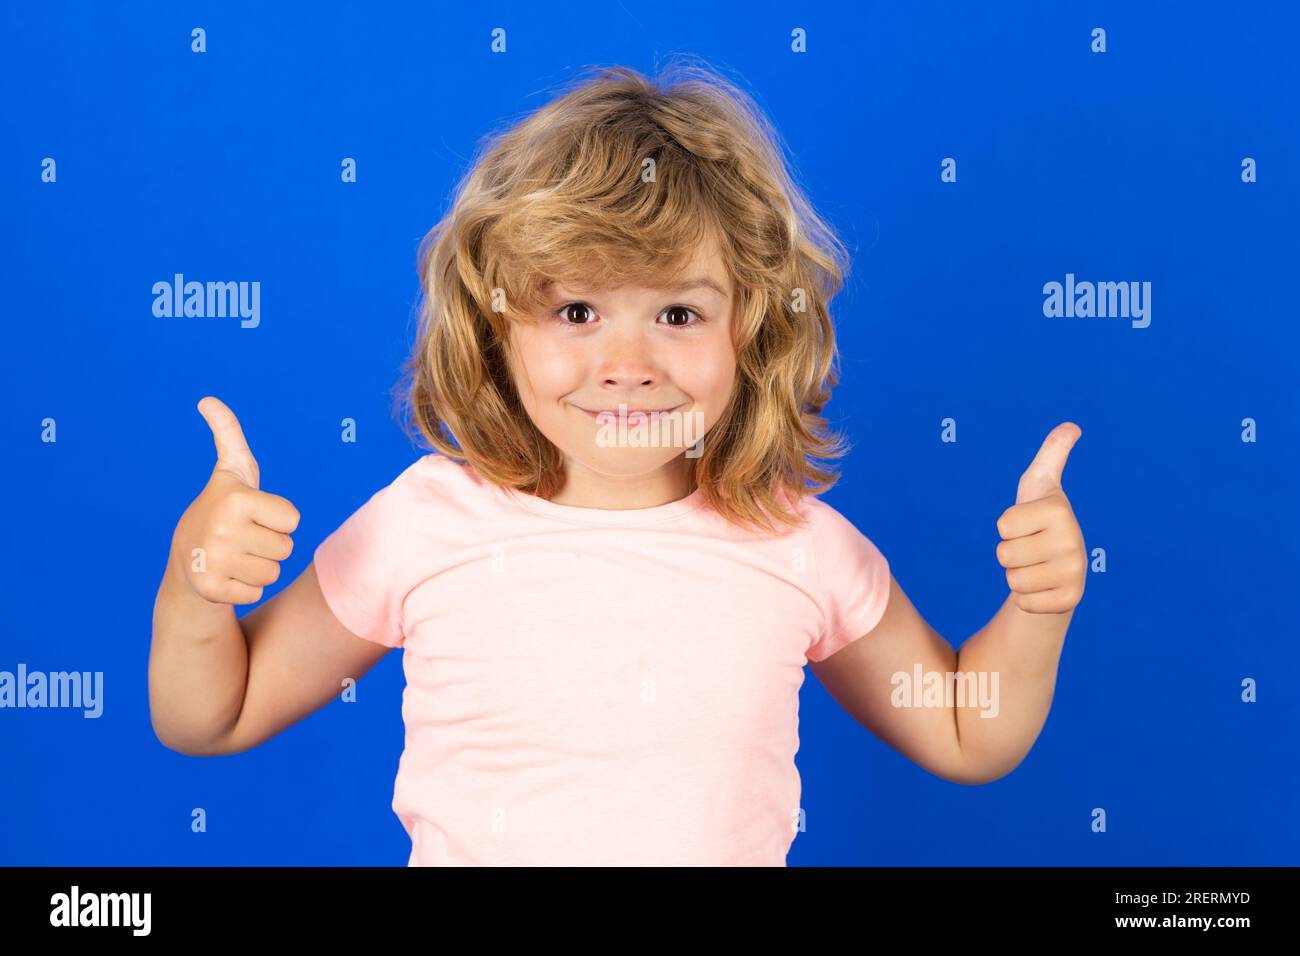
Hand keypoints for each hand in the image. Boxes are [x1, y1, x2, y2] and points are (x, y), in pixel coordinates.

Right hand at [171, 397, 300, 604]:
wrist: (185, 559)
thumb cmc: (221, 510)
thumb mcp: (231, 472)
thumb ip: (228, 435)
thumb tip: (207, 400)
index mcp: (235, 500)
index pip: (293, 519)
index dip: (277, 518)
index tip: (252, 515)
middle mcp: (222, 531)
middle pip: (286, 547)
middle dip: (269, 544)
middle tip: (242, 538)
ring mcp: (215, 562)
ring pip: (273, 571)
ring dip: (259, 566)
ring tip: (234, 556)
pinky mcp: (213, 590)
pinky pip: (257, 591)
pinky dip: (245, 587)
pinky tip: (226, 575)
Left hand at [995, 422, 1085, 613]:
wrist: (1057, 565)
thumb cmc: (1040, 519)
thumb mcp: (1039, 485)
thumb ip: (1051, 453)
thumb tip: (1072, 426)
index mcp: (1060, 511)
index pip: (1003, 525)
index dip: (1008, 526)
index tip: (1028, 524)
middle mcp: (1073, 542)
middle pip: (1004, 553)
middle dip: (1010, 552)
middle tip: (1031, 548)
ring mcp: (1075, 574)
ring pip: (1012, 579)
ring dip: (1017, 574)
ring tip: (1037, 565)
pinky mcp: (1070, 601)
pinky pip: (1024, 601)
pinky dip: (1027, 597)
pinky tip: (1043, 585)